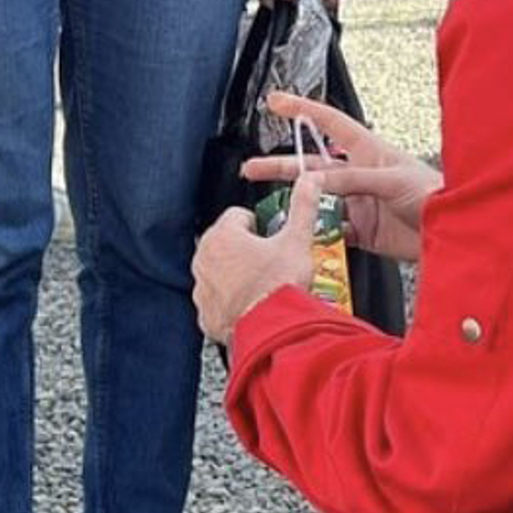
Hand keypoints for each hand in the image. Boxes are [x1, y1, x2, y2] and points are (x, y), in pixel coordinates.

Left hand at [192, 173, 323, 344]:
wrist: (272, 332)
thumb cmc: (278, 288)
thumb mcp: (297, 240)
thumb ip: (302, 205)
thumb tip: (310, 180)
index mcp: (222, 236)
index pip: (239, 215)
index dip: (261, 224)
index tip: (272, 236)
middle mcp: (205, 261)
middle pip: (228, 243)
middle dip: (248, 250)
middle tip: (272, 261)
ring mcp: (202, 289)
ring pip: (221, 273)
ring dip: (238, 275)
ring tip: (265, 285)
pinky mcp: (205, 315)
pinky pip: (218, 302)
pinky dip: (233, 302)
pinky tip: (254, 305)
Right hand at [240, 92, 441, 262]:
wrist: (451, 233)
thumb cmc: (433, 194)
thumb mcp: (390, 179)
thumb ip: (351, 179)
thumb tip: (314, 179)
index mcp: (367, 151)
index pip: (328, 123)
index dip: (302, 110)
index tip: (275, 101)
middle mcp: (358, 175)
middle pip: (311, 166)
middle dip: (281, 166)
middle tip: (251, 169)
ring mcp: (358, 203)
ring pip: (317, 201)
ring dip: (297, 204)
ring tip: (275, 210)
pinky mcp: (361, 232)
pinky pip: (330, 231)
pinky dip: (317, 233)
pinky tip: (306, 235)